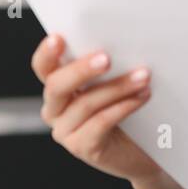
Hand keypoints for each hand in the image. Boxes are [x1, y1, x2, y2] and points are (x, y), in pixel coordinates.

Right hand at [33, 33, 160, 182]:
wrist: (143, 151)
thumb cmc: (129, 108)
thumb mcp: (114, 82)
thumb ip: (108, 65)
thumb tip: (122, 38)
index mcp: (58, 87)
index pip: (43, 67)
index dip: (47, 53)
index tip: (59, 37)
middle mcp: (55, 109)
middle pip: (57, 86)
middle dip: (82, 70)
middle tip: (107, 58)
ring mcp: (65, 131)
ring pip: (85, 104)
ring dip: (117, 87)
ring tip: (143, 76)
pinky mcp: (82, 147)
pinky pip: (100, 123)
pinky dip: (123, 107)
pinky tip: (142, 96)